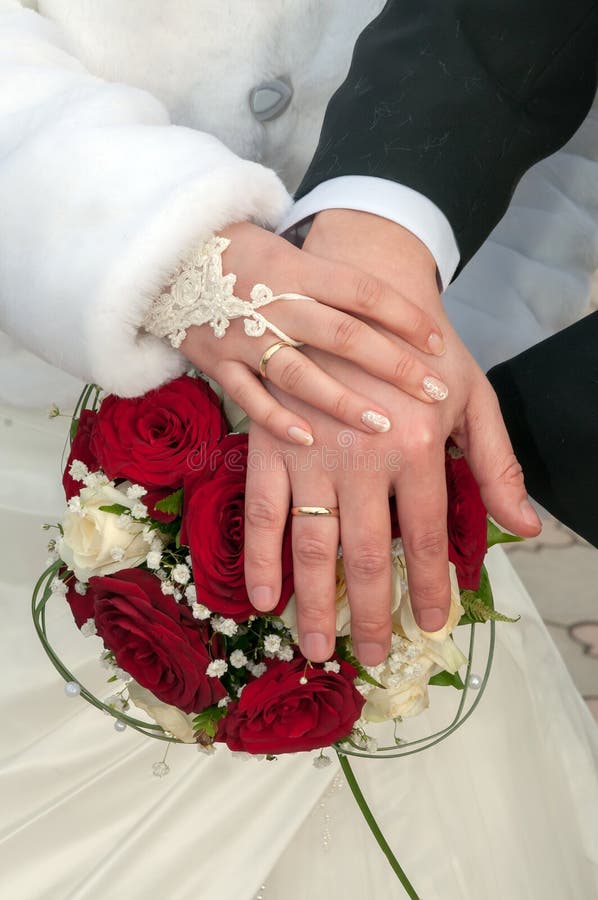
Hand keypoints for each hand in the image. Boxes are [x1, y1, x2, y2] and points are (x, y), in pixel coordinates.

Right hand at [179, 221, 447, 445]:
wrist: (169, 255)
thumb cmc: (245, 258)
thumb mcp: (291, 256)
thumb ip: (334, 286)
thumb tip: (394, 314)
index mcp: (298, 270)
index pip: (364, 292)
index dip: (405, 316)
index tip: (439, 343)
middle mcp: (275, 303)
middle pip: (344, 335)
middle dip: (393, 365)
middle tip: (434, 390)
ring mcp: (244, 336)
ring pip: (301, 374)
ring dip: (343, 401)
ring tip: (383, 425)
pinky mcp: (217, 363)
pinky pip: (251, 398)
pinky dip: (279, 420)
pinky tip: (310, 440)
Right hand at [243, 211, 540, 665]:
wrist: (355, 285)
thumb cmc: (421, 346)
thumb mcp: (471, 395)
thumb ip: (496, 464)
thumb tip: (524, 527)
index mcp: (416, 446)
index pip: (429, 537)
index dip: (432, 588)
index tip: (431, 625)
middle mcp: (361, 456)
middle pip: (369, 555)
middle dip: (372, 614)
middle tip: (370, 656)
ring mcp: (309, 451)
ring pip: (313, 545)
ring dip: (316, 603)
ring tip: (319, 648)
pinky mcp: (269, 443)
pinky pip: (260, 511)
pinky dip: (259, 557)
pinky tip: (262, 598)